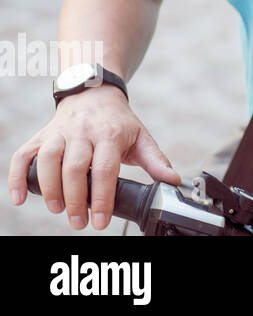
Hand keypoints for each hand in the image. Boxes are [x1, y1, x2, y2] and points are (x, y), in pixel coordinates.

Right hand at [8, 86, 180, 230]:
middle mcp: (83, 132)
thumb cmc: (119, 122)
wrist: (95, 92)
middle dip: (76, 199)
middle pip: (75, 168)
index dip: (102, 196)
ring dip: (50, 189)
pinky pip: (23, 155)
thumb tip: (172, 181)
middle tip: (79, 223)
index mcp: (110, 134)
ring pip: (48, 160)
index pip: (105, 168)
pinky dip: (17, 177)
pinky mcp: (41, 136)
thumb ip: (155, 161)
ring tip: (57, 210)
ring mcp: (59, 132)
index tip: (100, 221)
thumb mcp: (141, 136)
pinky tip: (19, 198)